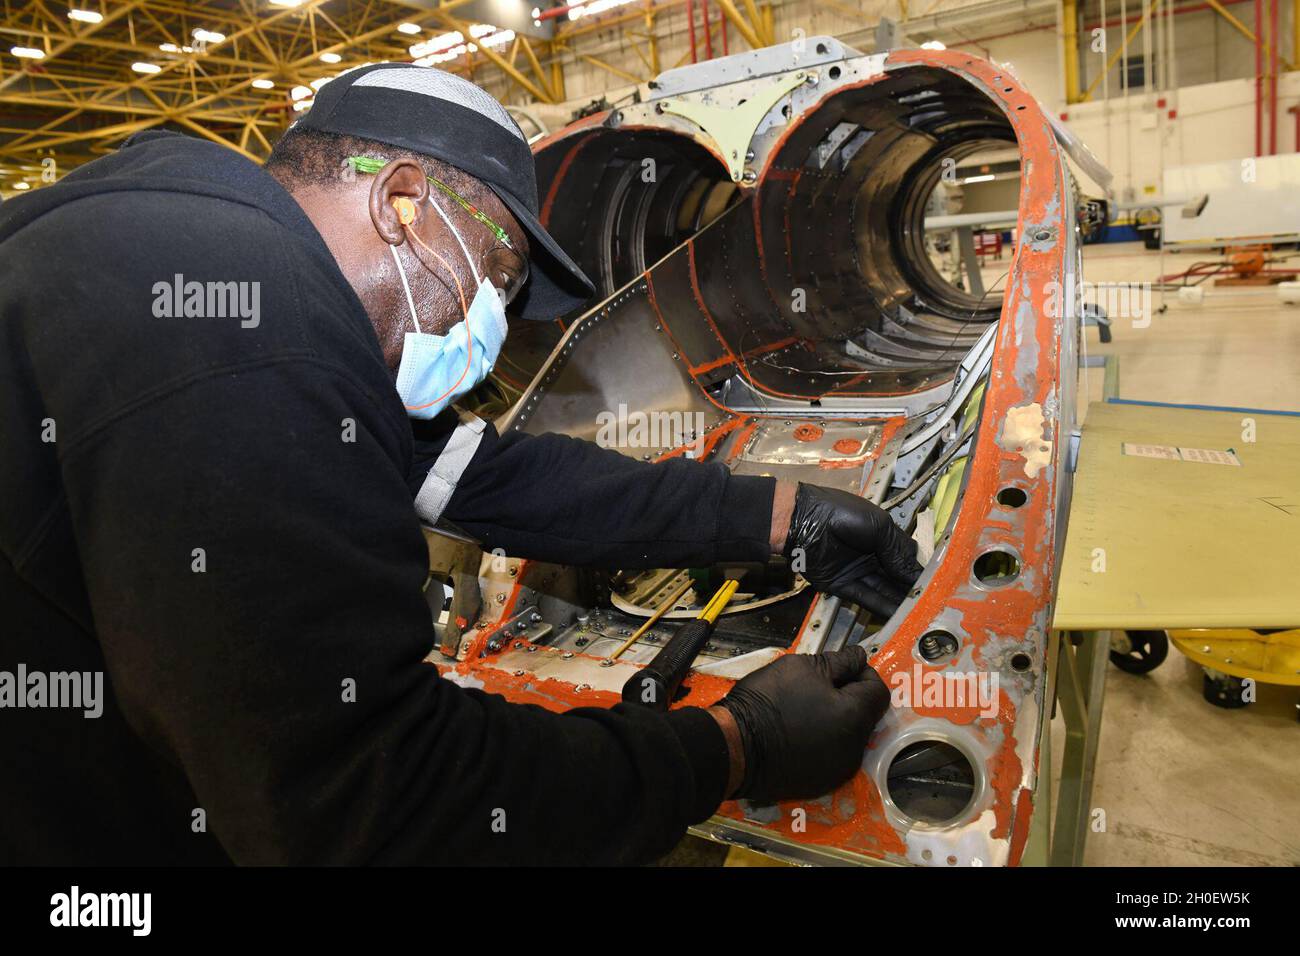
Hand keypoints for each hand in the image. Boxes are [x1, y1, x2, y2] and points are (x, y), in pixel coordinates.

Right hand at [714, 646, 889, 803]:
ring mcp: (838, 769)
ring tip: (803, 710)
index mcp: (855, 717)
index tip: (839, 668)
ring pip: (848, 736)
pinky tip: (797, 732)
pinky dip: (822, 741)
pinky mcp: (821, 782)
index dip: (861, 673)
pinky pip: (832, 755)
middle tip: (816, 686)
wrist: (735, 746)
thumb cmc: (768, 702)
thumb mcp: (802, 667)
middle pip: (865, 714)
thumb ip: (839, 662)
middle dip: (847, 697)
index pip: (878, 689)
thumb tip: (859, 658)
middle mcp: (854, 748)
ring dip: (835, 720)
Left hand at [783, 482, 922, 616]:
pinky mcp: (844, 587)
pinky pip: (866, 598)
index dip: (920, 573)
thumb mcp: (878, 526)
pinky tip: (898, 614)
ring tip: (920, 614)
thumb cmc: (841, 513)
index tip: (937, 587)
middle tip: (933, 606)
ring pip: (884, 591)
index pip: (907, 560)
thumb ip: (897, 552)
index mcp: (883, 538)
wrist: (804, 520)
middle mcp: (873, 557)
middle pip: (897, 578)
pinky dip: (882, 607)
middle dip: (913, 591)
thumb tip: (916, 574)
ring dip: (900, 602)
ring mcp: (859, 573)